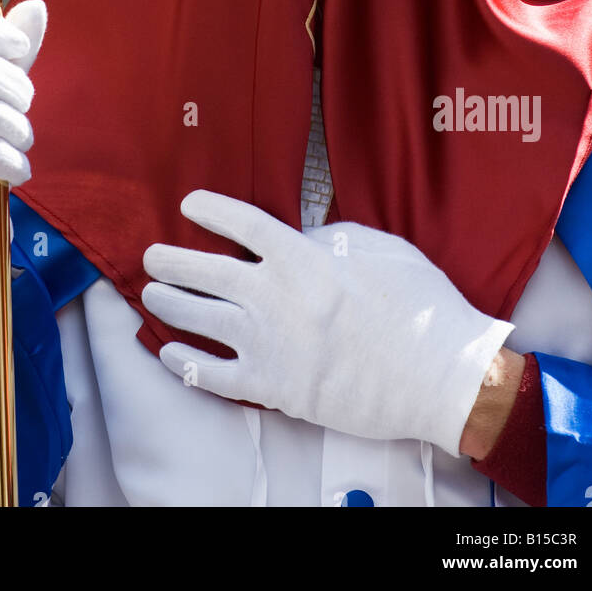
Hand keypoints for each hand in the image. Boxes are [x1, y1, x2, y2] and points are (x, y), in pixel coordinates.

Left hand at [142, 190, 513, 456]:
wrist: (439, 375)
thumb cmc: (418, 306)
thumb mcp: (378, 247)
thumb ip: (329, 237)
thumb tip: (299, 236)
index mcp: (302, 256)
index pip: (241, 222)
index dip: (210, 210)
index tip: (189, 204)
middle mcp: (275, 295)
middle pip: (205, 271)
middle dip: (171, 262)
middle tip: (152, 257)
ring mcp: (270, 343)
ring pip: (198, 319)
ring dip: (169, 305)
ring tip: (153, 296)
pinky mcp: (274, 386)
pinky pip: (213, 375)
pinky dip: (184, 362)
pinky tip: (169, 353)